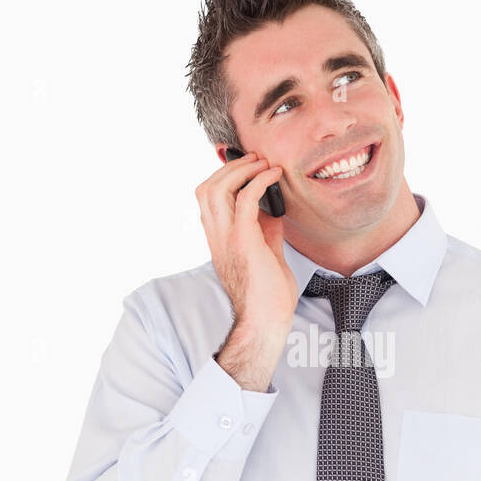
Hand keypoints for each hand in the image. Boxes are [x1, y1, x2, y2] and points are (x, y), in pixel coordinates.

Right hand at [195, 151, 298, 330]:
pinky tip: (274, 176)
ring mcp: (227, 239)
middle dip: (230, 167)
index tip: (244, 165)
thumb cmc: (268, 295)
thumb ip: (265, 230)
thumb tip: (273, 209)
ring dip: (242, 170)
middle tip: (254, 159)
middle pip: (206, 189)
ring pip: (218, 189)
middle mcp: (216, 237)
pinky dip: (260, 181)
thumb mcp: (267, 253)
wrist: (267, 321)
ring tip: (262, 163)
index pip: (207, 199)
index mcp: (218, 240)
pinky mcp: (244, 240)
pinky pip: (247, 199)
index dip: (221, 176)